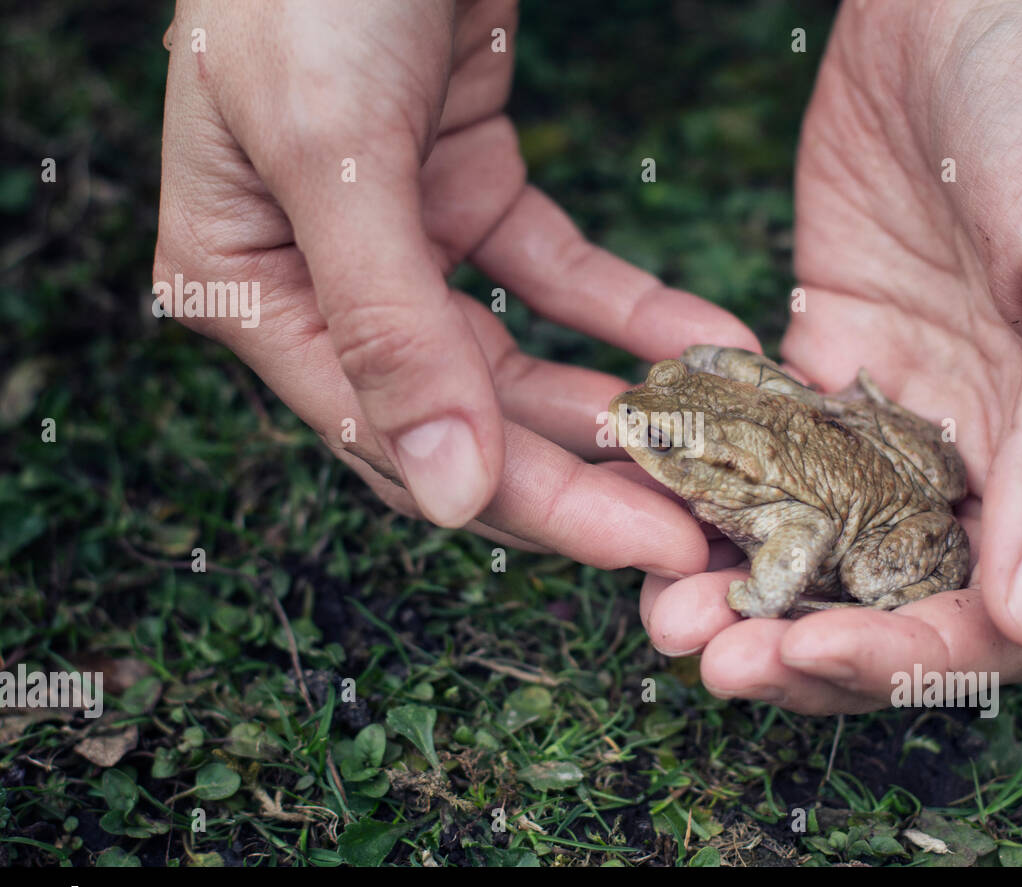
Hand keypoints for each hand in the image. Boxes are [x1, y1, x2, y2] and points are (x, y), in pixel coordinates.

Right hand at [153, 0, 756, 573]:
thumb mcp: (334, 151)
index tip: (643, 542)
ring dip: (613, 404)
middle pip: (464, 417)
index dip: (526, 502)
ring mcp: (401, 240)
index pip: (397, 437)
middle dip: (584, 474)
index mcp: (251, 292)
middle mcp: (322, 283)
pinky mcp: (471, 189)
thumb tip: (440, 492)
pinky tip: (705, 341)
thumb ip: (386, 326)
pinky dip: (629, 309)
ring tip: (713, 451)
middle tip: (696, 525)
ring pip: (516, 362)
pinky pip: (559, 275)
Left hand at [639, 0, 1021, 712]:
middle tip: (715, 658)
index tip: (814, 654)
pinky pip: (766, 461)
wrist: (979, 5)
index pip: (1000, 621)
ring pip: (820, 550)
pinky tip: (662, 518)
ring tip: (668, 613)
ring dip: (748, 594)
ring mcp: (897, 419)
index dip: (909, 659)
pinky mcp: (823, 369)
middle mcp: (987, 458)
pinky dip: (718, 503)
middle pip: (895, 605)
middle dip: (806, 647)